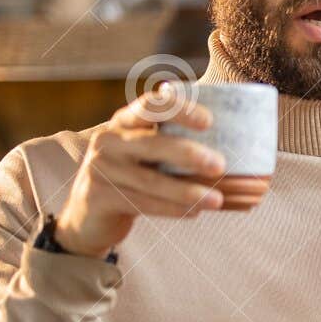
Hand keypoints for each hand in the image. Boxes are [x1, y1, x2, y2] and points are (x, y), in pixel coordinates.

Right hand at [53, 85, 226, 258]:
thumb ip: (173, 144)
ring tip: (217, 199)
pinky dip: (172, 209)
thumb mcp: (145, 155)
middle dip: (188, 153)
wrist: (88, 216)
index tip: (210, 121)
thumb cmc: (131, 178)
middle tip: (220, 165)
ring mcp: (100, 169)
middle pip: (152, 143)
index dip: (180, 110)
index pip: (151, 105)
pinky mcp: (98, 197)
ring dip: (187, 190)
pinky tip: (195, 211)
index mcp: (124, 121)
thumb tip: (232, 152)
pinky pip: (142, 203)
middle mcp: (108, 140)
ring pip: (150, 180)